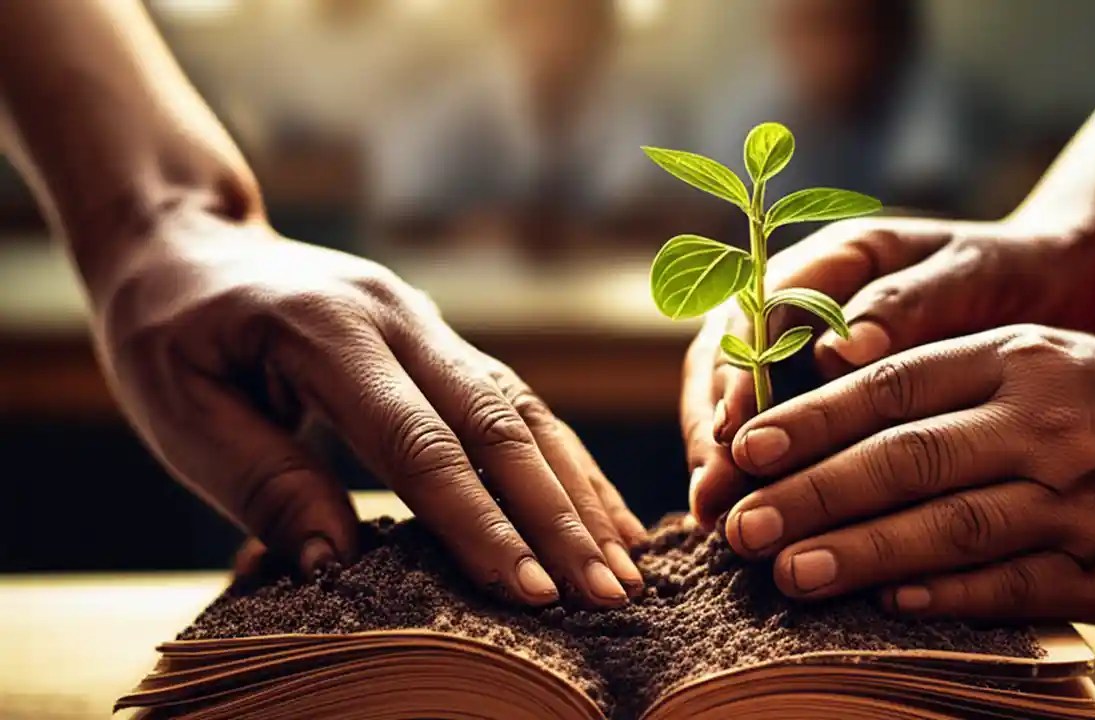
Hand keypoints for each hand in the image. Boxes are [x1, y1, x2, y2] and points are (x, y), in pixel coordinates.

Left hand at [91, 210, 645, 606]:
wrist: (189, 245)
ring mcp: (430, 324)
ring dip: (578, 493)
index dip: (480, 521)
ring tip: (624, 568)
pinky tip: (598, 512)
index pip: (420, 441)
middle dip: (559, 516)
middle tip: (608, 595)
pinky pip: (517, 403)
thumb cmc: (172, 334)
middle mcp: (399, 318)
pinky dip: (563, 463)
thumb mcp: (182, 411)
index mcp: (329, 332)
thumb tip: (338, 563)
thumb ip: (264, 481)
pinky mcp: (443, 343)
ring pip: (525, 410)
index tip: (530, 591)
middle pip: (498, 423)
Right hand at [685, 217, 1094, 525]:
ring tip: (717, 521)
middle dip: (713, 432)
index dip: (736, 371)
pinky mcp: (821, 394)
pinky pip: (777, 434)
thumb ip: (907, 302)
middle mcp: (800, 300)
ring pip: (737, 403)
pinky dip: (764, 477)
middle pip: (725, 364)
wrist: (1052, 288)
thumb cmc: (1014, 273)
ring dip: (723, 461)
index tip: (734, 428)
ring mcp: (804, 349)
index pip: (754, 311)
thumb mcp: (972, 273)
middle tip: (712, 498)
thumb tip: (837, 350)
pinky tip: (760, 521)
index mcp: (832, 258)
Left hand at [720, 324, 1094, 622]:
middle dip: (814, 493)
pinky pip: (1014, 584)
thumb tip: (821, 416)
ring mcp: (1082, 498)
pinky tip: (887, 601)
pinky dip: (947, 594)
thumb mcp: (1036, 360)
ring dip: (863, 552)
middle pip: (909, 457)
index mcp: (1017, 358)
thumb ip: (941, 380)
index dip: (813, 420)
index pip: (894, 386)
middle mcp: (1046, 422)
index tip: (744, 448)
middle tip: (743, 523)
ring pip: (952, 525)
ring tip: (789, 570)